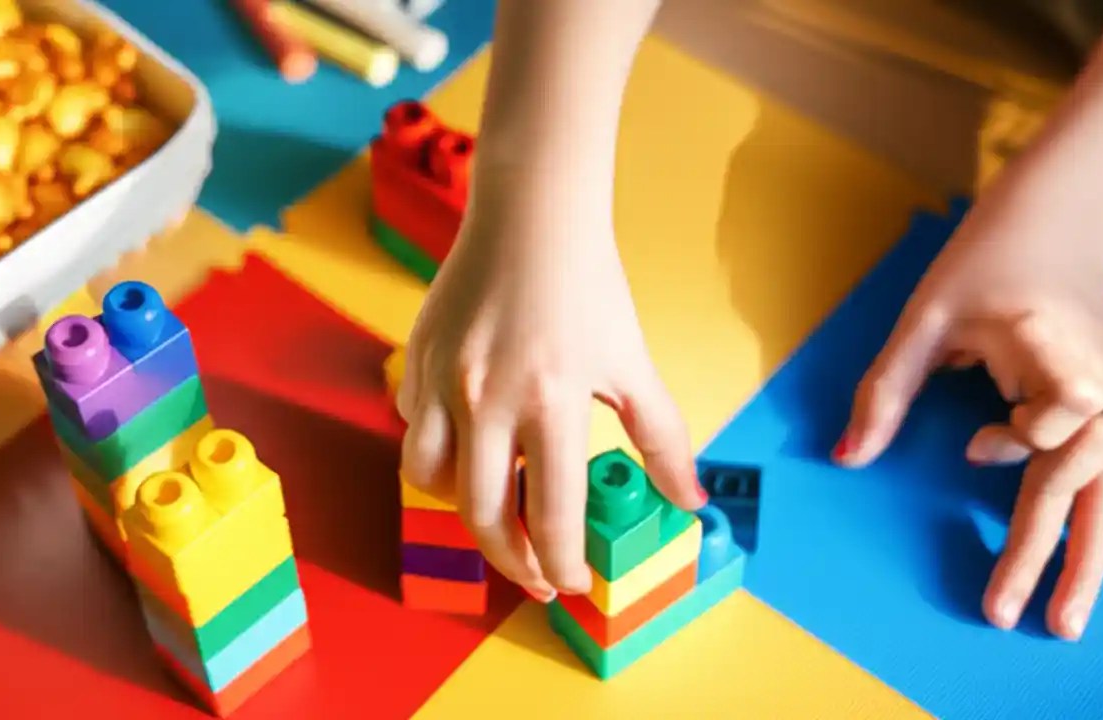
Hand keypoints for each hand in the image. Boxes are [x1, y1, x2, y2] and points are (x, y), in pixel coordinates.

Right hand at [395, 201, 704, 600]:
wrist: (531, 214)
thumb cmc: (588, 286)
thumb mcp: (632, 363)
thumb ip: (662, 437)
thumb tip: (690, 500)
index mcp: (551, 402)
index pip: (551, 517)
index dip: (560, 564)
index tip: (569, 583)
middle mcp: (488, 398)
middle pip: (481, 516)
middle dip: (509, 560)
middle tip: (533, 575)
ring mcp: (443, 379)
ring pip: (429, 478)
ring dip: (462, 506)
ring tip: (496, 508)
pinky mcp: (416, 359)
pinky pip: (413, 427)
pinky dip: (437, 449)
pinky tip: (469, 442)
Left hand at [837, 170, 1102, 639]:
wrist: (1051, 219)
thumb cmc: (985, 261)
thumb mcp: (926, 318)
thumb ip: (887, 389)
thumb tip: (848, 458)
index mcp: (1060, 347)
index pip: (1069, 413)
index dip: (1023, 437)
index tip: (973, 446)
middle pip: (1097, 477)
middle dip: (1060, 551)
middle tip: (1025, 617)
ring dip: (1089, 554)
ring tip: (1063, 619)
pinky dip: (1094, 520)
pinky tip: (1081, 570)